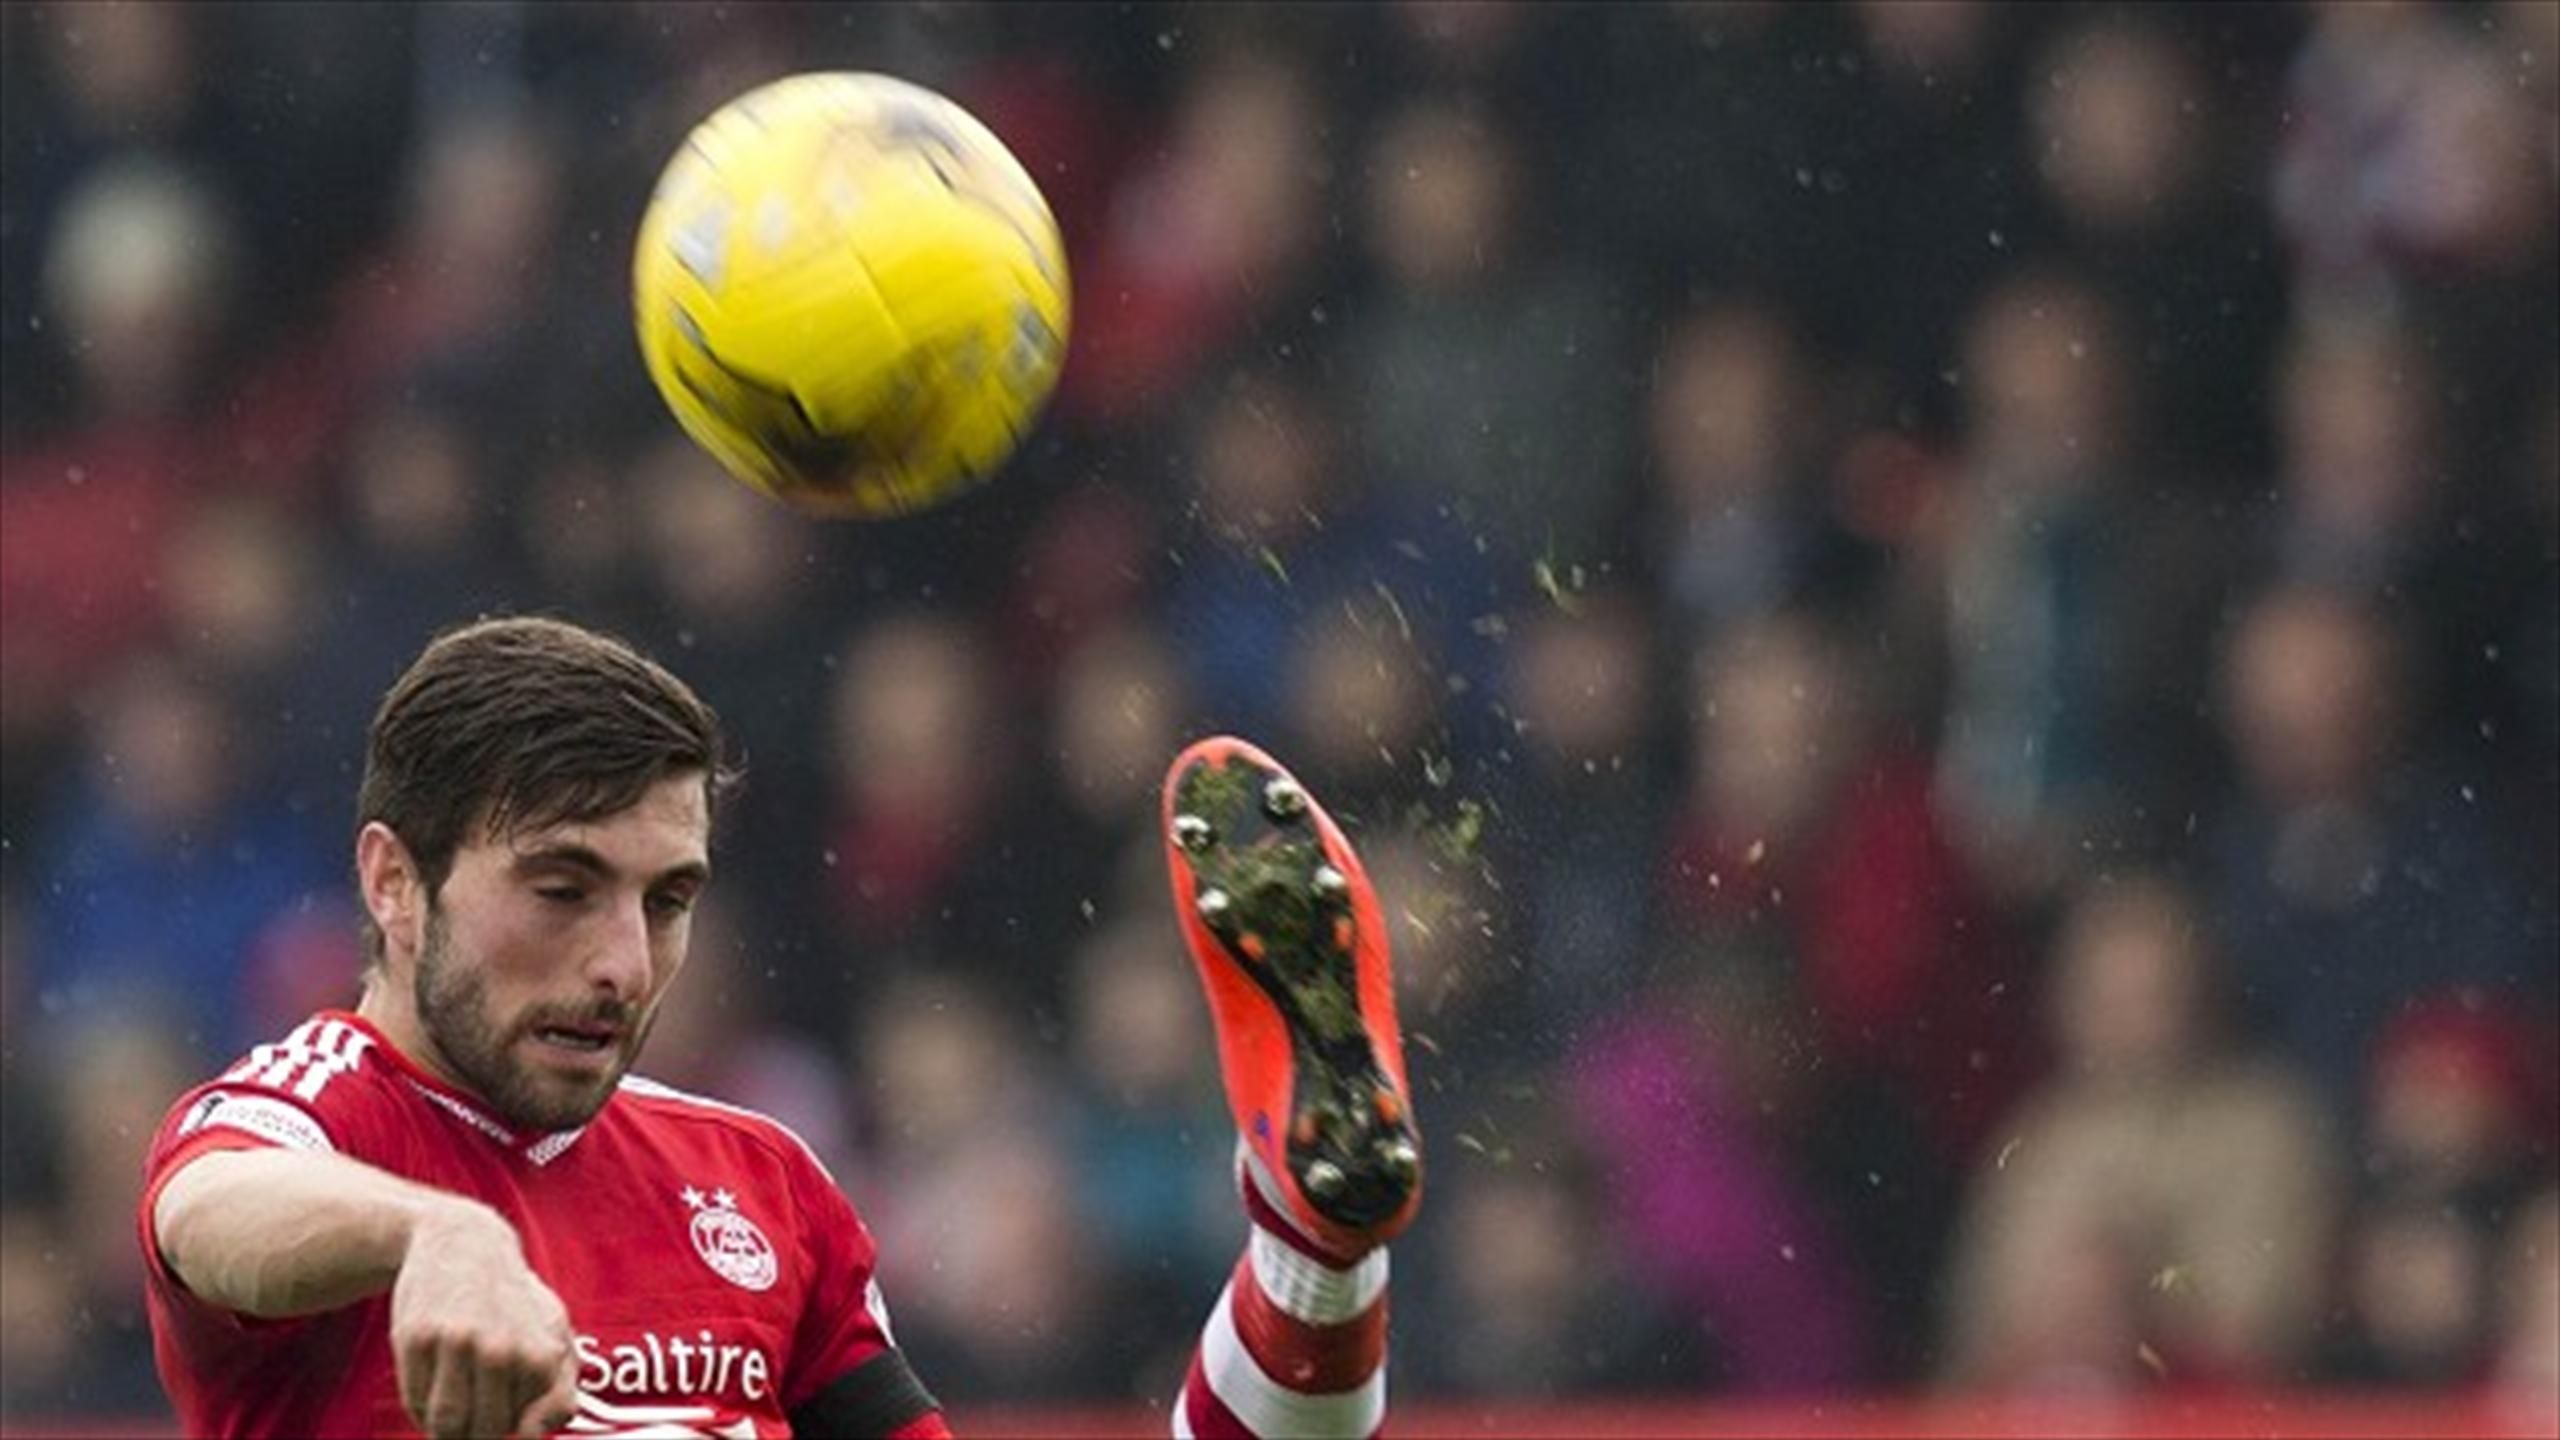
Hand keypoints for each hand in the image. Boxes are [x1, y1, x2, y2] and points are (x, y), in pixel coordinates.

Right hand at [389, 1201, 579, 1438]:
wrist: (463, 1242)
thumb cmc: (515, 1299)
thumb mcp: (555, 1335)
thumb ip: (560, 1393)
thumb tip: (533, 1436)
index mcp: (543, 1356)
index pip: (526, 1431)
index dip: (515, 1425)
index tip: (510, 1404)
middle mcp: (501, 1350)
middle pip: (484, 1434)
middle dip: (478, 1429)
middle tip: (476, 1399)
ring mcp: (456, 1344)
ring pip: (444, 1425)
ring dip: (445, 1425)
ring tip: (454, 1396)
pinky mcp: (416, 1339)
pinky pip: (414, 1403)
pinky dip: (421, 1405)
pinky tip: (435, 1377)